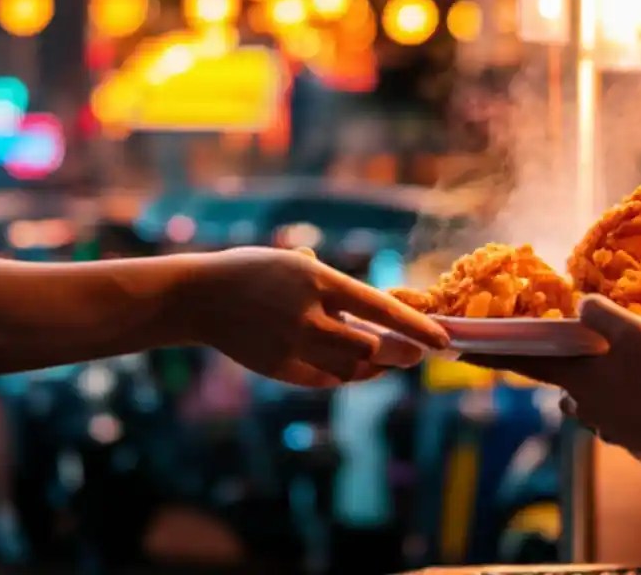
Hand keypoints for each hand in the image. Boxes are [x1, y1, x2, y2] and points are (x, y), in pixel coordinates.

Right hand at [188, 247, 449, 387]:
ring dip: (371, 365)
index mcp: (317, 279)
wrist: (199, 297)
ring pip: (350, 368)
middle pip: (370, 347)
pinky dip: (342, 375)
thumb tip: (369, 310)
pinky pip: (324, 380)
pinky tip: (350, 367)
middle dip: (399, 354)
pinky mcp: (278, 368)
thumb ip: (330, 285)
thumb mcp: (293, 262)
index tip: (441, 340)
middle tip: (415, 354)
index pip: (379, 308)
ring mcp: (292, 345)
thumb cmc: (250, 272)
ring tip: (382, 357)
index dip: (415, 326)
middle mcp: (308, 315)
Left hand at [466, 295, 640, 469]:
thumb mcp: (634, 332)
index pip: (521, 360)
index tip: (459, 350)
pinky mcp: (624, 436)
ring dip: (593, 383)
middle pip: (556, 378)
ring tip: (625, 368)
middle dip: (557, 363)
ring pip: (584, 397)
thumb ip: (601, 314)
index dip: (489, 353)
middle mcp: (578, 402)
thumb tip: (581, 306)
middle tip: (572, 351)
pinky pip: (611, 413)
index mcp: (572, 376)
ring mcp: (601, 423)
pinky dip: (620, 401)